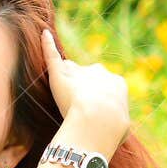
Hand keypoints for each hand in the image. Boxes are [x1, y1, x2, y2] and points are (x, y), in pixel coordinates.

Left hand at [41, 26, 130, 153]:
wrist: (99, 120)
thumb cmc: (112, 129)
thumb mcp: (122, 129)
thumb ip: (117, 127)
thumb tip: (118, 132)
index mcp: (117, 84)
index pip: (103, 86)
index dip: (96, 101)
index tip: (92, 115)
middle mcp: (100, 72)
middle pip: (87, 76)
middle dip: (81, 89)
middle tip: (76, 110)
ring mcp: (79, 71)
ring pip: (70, 71)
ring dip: (65, 80)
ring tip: (60, 95)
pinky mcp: (60, 72)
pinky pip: (52, 54)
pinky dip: (47, 45)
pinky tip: (44, 35)